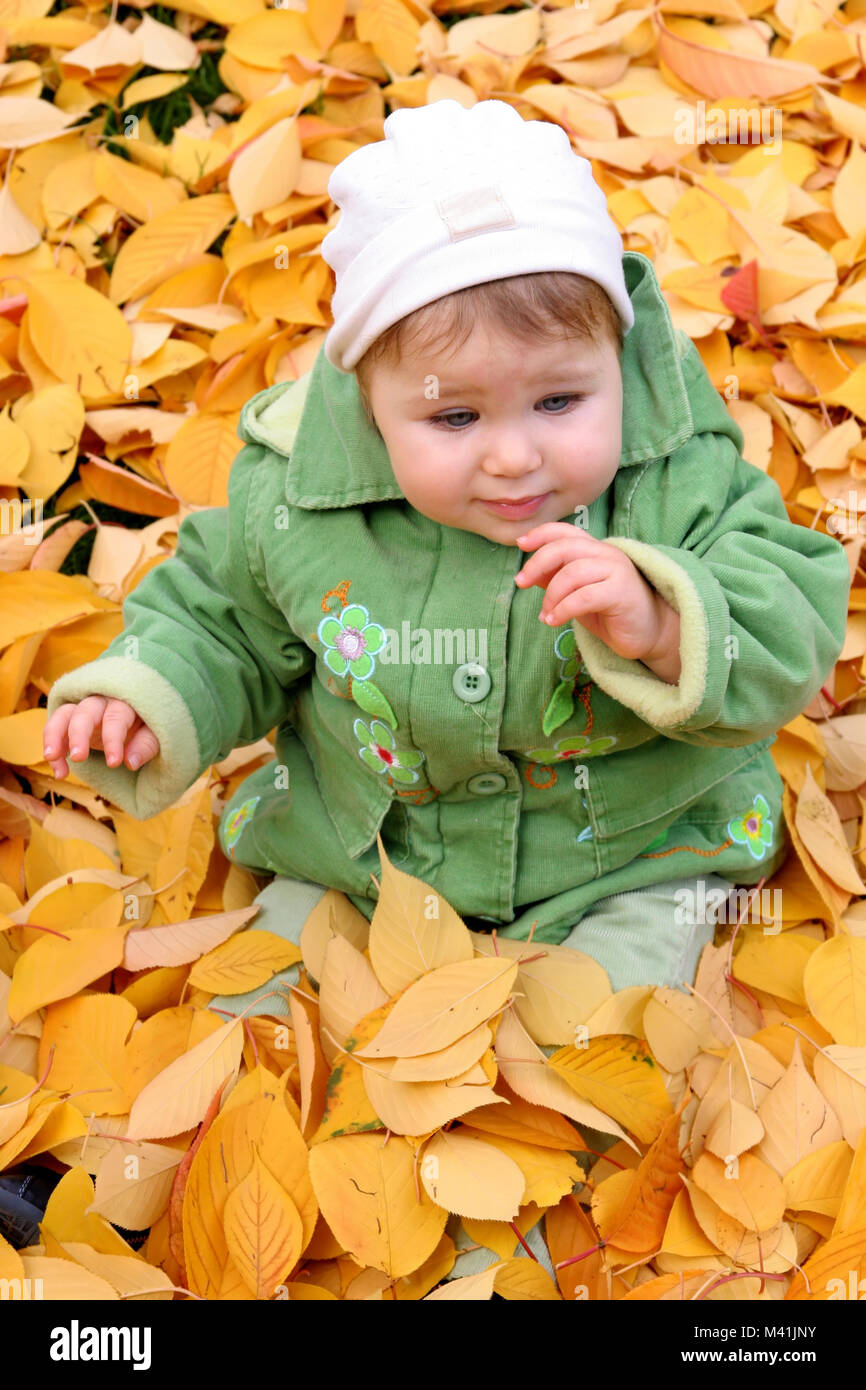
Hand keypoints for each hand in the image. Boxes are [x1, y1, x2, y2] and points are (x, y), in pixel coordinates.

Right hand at [42, 696, 160, 779]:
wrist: (142, 721)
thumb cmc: (152, 726)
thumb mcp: (157, 735)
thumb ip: (146, 745)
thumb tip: (131, 762)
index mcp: (126, 702)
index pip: (116, 717)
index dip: (113, 740)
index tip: (114, 763)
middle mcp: (102, 702)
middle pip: (85, 711)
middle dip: (79, 734)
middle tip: (79, 758)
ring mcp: (85, 709)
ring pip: (64, 715)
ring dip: (54, 736)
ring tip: (52, 758)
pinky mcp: (73, 720)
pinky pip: (56, 728)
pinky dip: (53, 747)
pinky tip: (59, 771)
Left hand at [513, 522, 679, 669]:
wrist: (648, 633)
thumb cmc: (611, 612)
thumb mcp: (577, 593)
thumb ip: (556, 579)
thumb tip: (529, 572)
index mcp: (595, 550)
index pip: (566, 531)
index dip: (541, 534)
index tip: (520, 544)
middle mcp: (606, 554)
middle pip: (564, 548)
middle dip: (536, 564)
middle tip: (521, 583)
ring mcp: (616, 570)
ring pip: (572, 573)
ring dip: (551, 595)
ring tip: (546, 614)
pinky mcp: (621, 592)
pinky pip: (583, 596)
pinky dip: (563, 609)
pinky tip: (554, 621)